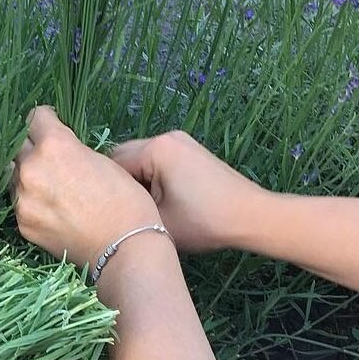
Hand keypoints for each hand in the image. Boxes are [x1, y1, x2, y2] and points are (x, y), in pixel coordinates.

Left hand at [11, 106, 161, 269]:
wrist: (124, 247)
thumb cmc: (124, 200)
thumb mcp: (100, 159)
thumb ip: (70, 148)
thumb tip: (55, 148)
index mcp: (54, 145)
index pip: (33, 118)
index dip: (45, 121)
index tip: (51, 126)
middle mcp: (31, 168)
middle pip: (18, 146)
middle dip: (33, 148)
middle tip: (50, 158)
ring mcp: (23, 198)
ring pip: (14, 176)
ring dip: (28, 175)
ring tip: (51, 186)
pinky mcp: (22, 223)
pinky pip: (20, 203)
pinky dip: (31, 201)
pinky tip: (51, 208)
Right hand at [109, 129, 264, 253]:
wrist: (251, 217)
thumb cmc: (203, 222)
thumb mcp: (156, 220)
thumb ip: (126, 208)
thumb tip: (107, 206)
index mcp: (156, 149)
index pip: (111, 166)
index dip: (107, 193)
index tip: (107, 215)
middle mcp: (165, 137)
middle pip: (122, 157)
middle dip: (118, 184)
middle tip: (121, 212)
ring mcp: (179, 141)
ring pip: (138, 159)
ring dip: (134, 181)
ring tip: (139, 207)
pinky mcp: (188, 150)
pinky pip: (155, 160)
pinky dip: (149, 178)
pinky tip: (155, 200)